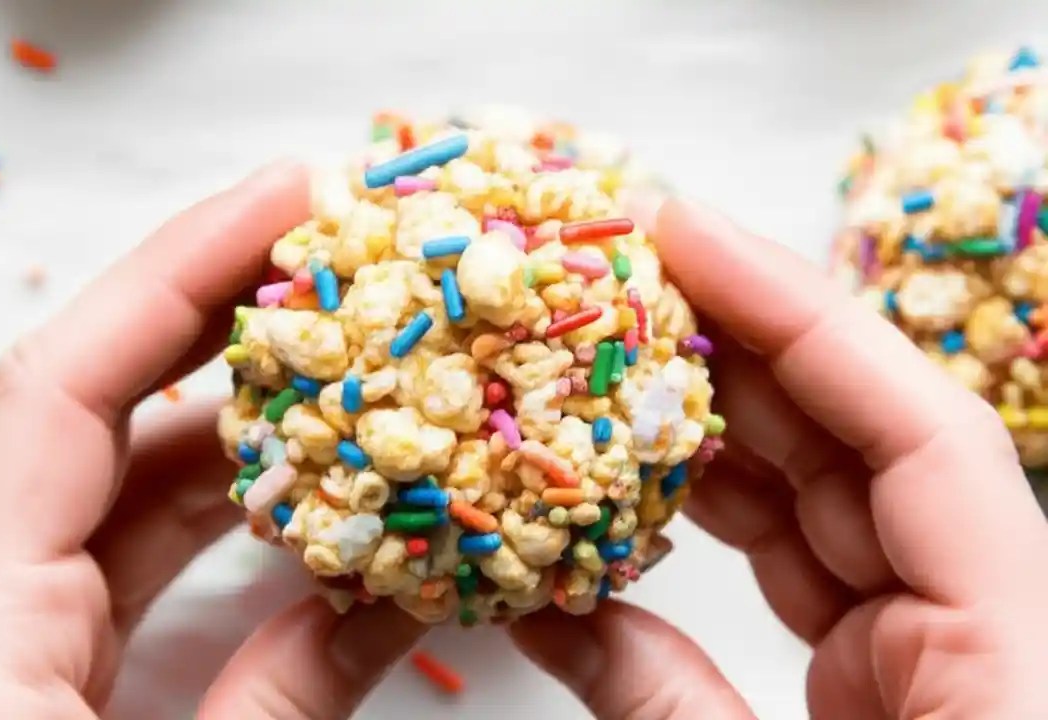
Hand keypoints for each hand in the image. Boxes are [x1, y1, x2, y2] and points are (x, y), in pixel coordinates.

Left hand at [0, 164, 426, 719]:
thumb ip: (284, 698)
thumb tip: (398, 599)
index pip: (66, 387)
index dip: (178, 269)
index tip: (290, 198)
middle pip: (95, 405)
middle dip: (221, 314)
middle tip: (339, 257)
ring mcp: (0, 634)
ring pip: (119, 479)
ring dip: (235, 416)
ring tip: (349, 368)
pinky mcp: (33, 670)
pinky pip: (126, 549)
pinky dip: (215, 508)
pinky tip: (295, 496)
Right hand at [510, 196, 1047, 717]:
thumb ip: (665, 703)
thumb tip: (543, 612)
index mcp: (1010, 646)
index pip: (915, 428)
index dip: (795, 310)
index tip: (681, 232)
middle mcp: (986, 619)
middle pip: (856, 438)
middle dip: (729, 347)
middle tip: (615, 281)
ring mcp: (938, 644)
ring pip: (821, 493)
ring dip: (709, 429)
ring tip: (602, 368)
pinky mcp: (897, 674)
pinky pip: (805, 562)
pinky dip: (721, 519)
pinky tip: (641, 489)